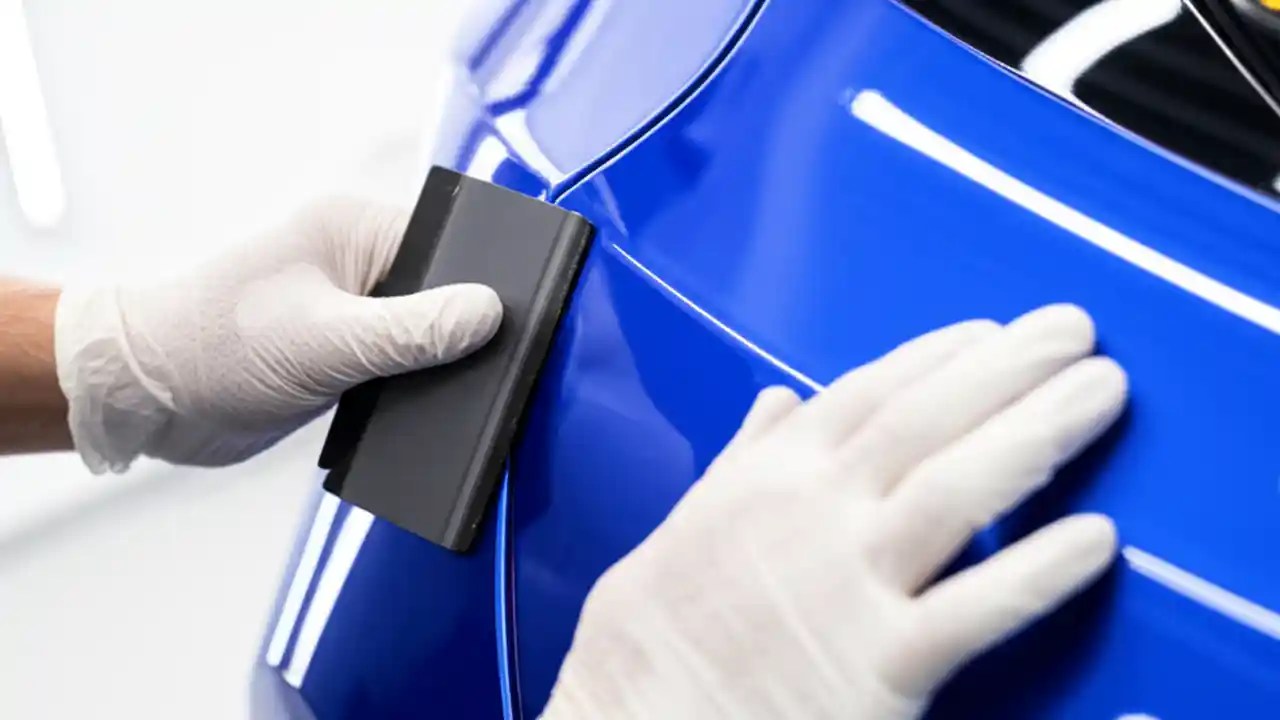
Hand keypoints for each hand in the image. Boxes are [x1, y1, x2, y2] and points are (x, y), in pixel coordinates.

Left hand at [55, 198, 501, 471]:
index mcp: (352, 229)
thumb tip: (489, 314)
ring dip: (436, 365)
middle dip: (464, 330)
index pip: (449, 241)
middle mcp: (354, 264)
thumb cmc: (215, 346)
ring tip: (456, 394)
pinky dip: (414, 388)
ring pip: (424, 334)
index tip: (521, 314)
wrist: (149, 400)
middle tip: (489, 366)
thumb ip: (413, 330)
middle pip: (442, 290)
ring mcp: (349, 311)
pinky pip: (400, 366)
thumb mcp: (326, 341)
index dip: (487, 276)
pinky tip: (422, 409)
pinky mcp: (341, 356)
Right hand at [542, 304, 1125, 719]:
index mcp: (767, 476)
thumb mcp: (685, 521)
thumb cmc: (652, 639)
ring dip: (1037, 433)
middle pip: (929, 419)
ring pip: (958, 488)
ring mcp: (849, 582)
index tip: (990, 331)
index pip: (869, 390)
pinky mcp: (881, 665)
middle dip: (1009, 366)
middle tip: (1073, 331)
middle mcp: (813, 511)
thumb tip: (777, 404)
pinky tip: (1093, 539)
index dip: (940, 354)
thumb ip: (743, 459)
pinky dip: (1038, 570)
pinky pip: (976, 608)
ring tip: (1097, 393)